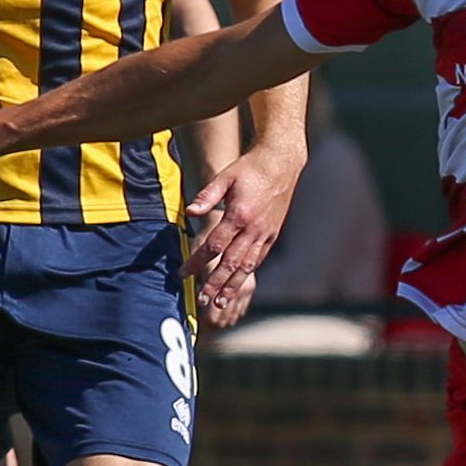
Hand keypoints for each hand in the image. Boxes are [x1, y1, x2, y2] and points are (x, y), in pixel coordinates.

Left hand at [182, 140, 304, 317]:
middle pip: (231, 264)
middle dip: (215, 285)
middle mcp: (253, 229)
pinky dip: (247, 275)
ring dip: (232, 287)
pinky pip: (258, 259)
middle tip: (202, 301)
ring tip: (220, 303)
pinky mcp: (272, 234)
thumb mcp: (225, 176)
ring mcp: (265, 234)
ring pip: (247, 267)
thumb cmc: (250, 168)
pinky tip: (238, 284)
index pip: (214, 246)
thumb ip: (206, 196)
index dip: (197, 262)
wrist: (281, 162)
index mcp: (239, 215)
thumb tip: (190, 212)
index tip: (183, 273)